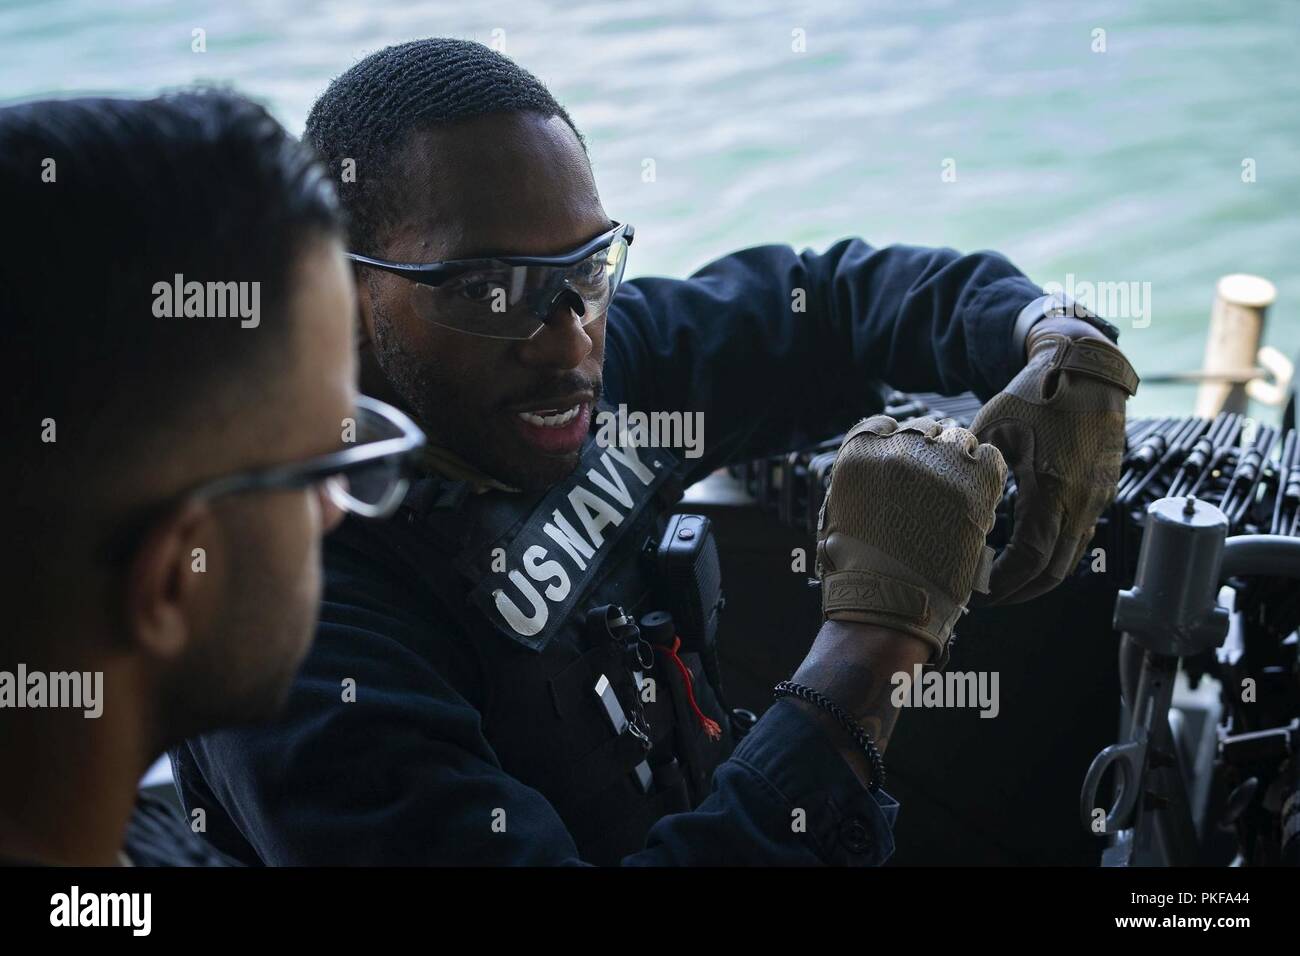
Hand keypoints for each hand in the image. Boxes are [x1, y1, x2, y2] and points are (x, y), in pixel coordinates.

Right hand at [815, 416, 1006, 663]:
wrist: (888, 599)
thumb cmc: (857, 570)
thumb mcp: (838, 514)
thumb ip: (857, 483)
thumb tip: (875, 468)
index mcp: (859, 453)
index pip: (884, 425)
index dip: (896, 443)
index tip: (904, 462)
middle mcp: (896, 448)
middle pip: (923, 429)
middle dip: (929, 450)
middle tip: (936, 481)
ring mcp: (936, 462)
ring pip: (957, 439)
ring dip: (959, 460)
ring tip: (960, 490)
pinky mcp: (971, 482)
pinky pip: (989, 458)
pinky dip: (987, 472)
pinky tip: (981, 493)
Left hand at [970, 329, 1138, 604]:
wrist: (1087, 370)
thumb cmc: (1037, 395)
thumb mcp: (993, 427)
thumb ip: (968, 464)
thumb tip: (935, 492)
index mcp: (1052, 488)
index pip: (1030, 558)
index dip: (1002, 583)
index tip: (975, 591)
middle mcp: (1080, 501)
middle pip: (1053, 571)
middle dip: (1017, 592)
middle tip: (983, 597)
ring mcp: (1095, 500)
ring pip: (1068, 559)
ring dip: (1035, 577)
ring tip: (1000, 581)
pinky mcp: (1099, 495)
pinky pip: (1076, 539)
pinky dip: (1050, 555)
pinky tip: (1023, 553)